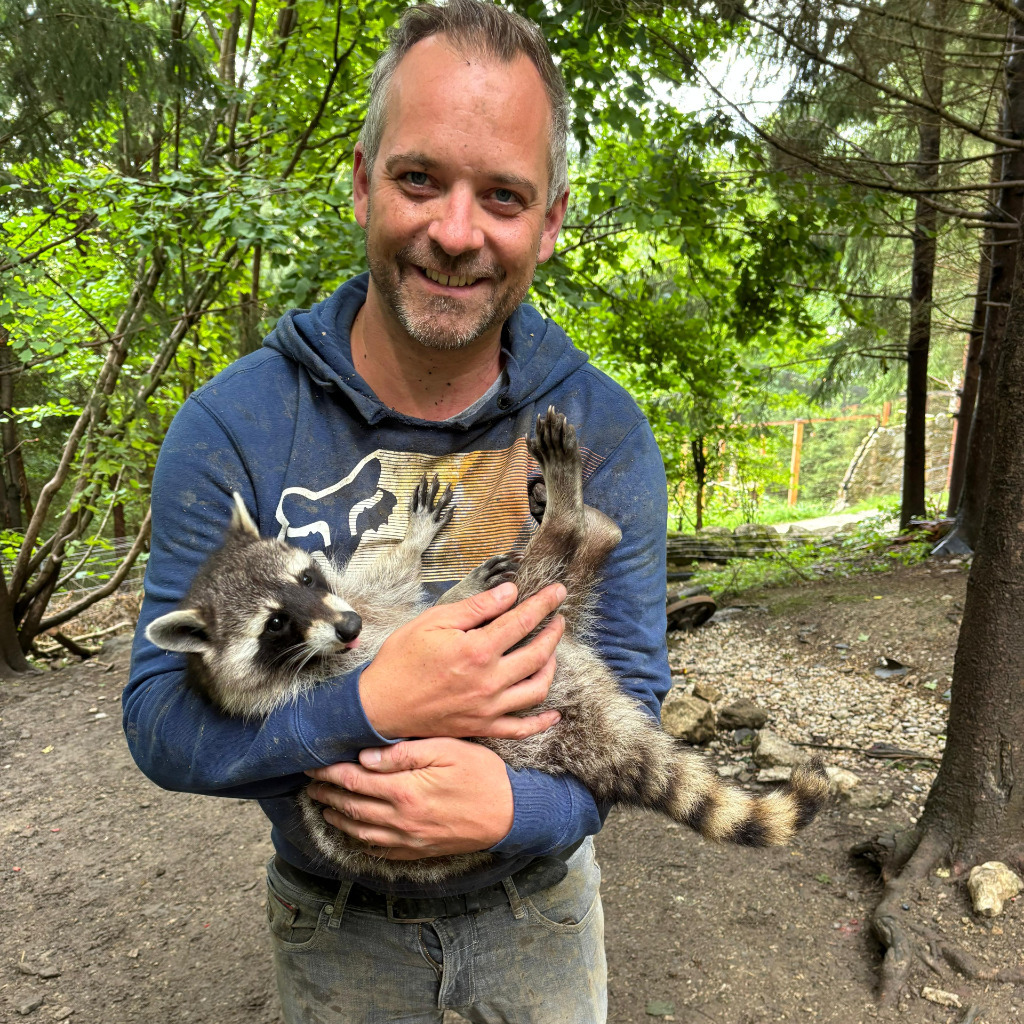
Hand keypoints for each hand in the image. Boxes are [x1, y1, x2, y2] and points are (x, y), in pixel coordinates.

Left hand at [305, 739, 513, 858]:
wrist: (510, 813)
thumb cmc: (482, 774)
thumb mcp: (447, 750)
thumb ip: (404, 752)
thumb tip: (366, 756)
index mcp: (405, 790)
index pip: (355, 780)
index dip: (331, 772)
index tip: (314, 764)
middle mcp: (401, 819)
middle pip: (352, 807)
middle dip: (328, 794)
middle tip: (311, 784)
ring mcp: (409, 839)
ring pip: (361, 832)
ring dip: (338, 819)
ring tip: (324, 807)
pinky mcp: (419, 851)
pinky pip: (381, 851)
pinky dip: (362, 842)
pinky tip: (355, 835)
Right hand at [358, 581, 564, 740]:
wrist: (380, 705)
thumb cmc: (402, 659)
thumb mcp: (433, 621)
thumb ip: (476, 607)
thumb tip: (510, 593)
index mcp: (477, 650)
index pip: (523, 620)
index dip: (544, 603)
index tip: (558, 592)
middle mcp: (489, 681)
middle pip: (538, 653)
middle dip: (554, 632)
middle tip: (558, 618)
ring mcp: (488, 708)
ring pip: (537, 689)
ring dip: (551, 667)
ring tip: (552, 651)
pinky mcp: (482, 727)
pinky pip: (521, 729)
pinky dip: (541, 722)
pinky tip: (554, 713)